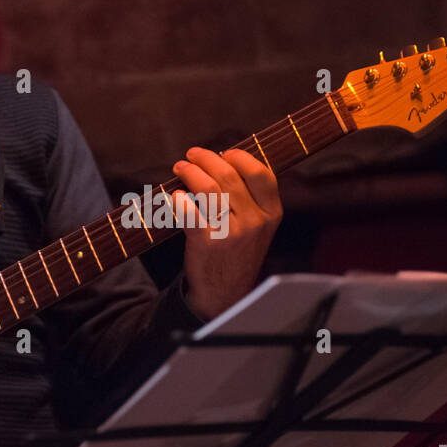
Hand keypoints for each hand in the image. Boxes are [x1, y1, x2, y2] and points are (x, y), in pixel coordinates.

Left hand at [172, 146, 281, 320]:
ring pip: (209, 189)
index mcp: (272, 213)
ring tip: (180, 168)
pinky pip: (189, 211)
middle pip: (229, 175)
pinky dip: (178, 199)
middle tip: (191, 155)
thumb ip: (250, 197)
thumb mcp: (259, 226)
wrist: (225, 294)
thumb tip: (223, 159)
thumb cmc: (237, 252)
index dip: (240, 157)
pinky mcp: (207, 243)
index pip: (261, 173)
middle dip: (206, 159)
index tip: (224, 152)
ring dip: (190, 171)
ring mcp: (232, 233)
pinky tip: (174, 195)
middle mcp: (255, 221)